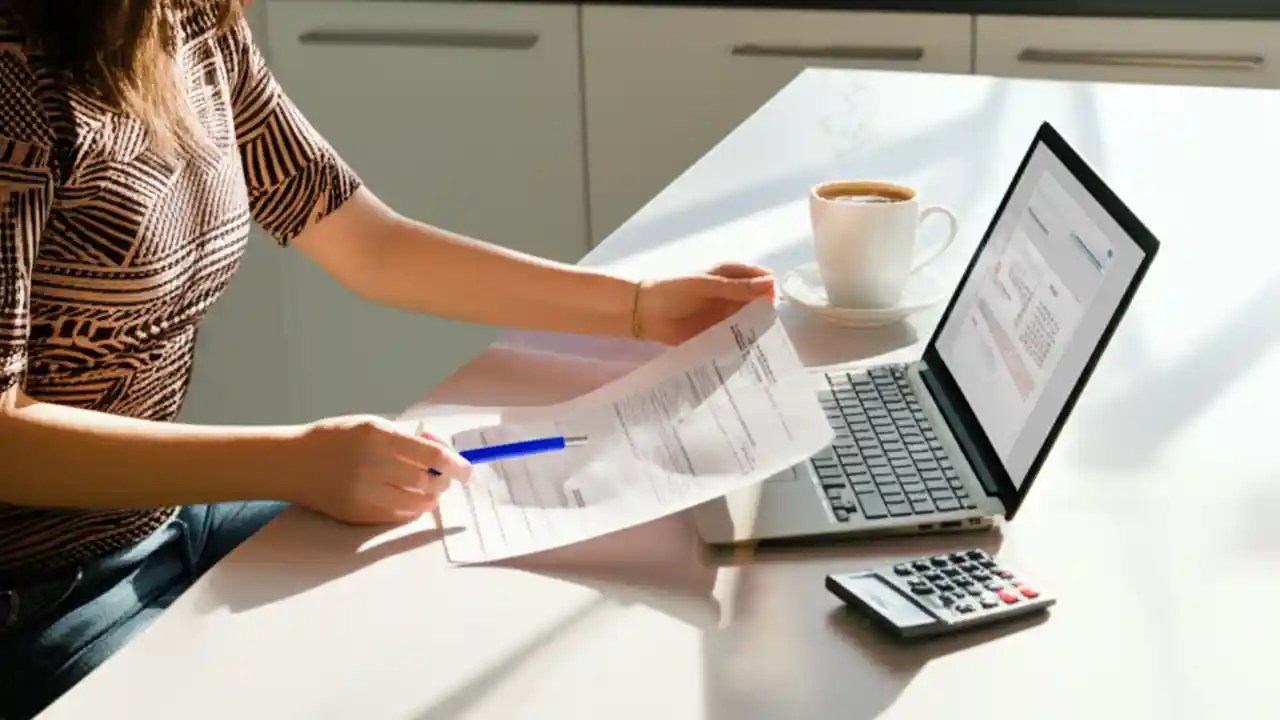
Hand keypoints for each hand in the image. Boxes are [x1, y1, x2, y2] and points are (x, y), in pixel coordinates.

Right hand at [290, 415, 471, 524]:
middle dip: (444, 481)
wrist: (291, 463)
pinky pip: (398, 517)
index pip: (432, 454)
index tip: (467, 470)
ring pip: (417, 503)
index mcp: (378, 436)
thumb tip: (441, 453)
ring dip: (431, 497)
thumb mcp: (369, 424)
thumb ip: (404, 437)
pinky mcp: (357, 513)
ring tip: (429, 489)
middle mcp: (372, 465)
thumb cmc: (334, 438)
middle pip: (429, 481)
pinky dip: (412, 509)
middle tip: (445, 478)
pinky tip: (410, 499)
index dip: (456, 464)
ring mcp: (364, 492)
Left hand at [635, 263, 775, 344]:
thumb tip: (772, 283)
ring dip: (756, 333)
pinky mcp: (718, 334)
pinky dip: (742, 345)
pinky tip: (750, 356)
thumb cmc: (674, 290)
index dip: (772, 292)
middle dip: (768, 316)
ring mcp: (726, 316)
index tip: (778, 308)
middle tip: (778, 333)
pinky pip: (736, 338)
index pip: (763, 281)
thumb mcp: (707, 286)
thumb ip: (737, 288)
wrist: (645, 313)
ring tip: (768, 349)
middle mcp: (734, 295)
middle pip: (759, 304)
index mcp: (732, 275)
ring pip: (750, 323)